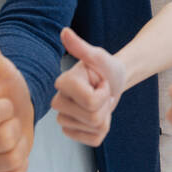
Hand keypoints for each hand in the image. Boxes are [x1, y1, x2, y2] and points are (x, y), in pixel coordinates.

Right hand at [0, 26, 34, 171]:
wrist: (13, 115)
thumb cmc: (5, 92)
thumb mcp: (2, 72)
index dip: (7, 107)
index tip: (3, 103)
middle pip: (3, 140)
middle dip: (15, 126)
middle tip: (9, 121)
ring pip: (9, 160)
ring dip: (20, 146)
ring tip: (10, 134)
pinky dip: (20, 164)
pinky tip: (11, 152)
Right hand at [52, 28, 127, 146]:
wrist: (113, 80)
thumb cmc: (105, 67)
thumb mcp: (98, 56)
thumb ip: (81, 47)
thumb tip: (65, 32)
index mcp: (62, 83)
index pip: (91, 101)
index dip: (104, 92)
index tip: (100, 81)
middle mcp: (58, 102)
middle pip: (92, 117)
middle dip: (105, 105)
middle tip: (102, 93)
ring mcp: (63, 118)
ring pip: (93, 129)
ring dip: (105, 117)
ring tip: (100, 103)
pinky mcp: (72, 132)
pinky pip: (93, 140)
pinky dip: (103, 130)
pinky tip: (99, 115)